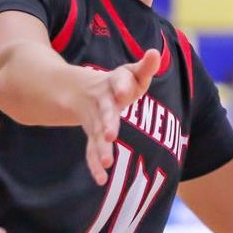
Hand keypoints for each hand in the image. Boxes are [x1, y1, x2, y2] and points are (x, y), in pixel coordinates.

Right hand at [80, 49, 161, 181]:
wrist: (77, 89)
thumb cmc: (116, 82)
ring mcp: (94, 119)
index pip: (120, 81)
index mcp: (113, 82)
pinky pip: (90, 149)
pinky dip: (94, 164)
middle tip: (110, 135)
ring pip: (95, 134)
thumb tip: (155, 52)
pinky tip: (101, 179)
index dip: (123, 86)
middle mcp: (101, 101)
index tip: (124, 93)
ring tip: (108, 163)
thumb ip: (145, 67)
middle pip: (105, 111)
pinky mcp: (90, 133)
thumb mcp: (129, 72)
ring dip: (101, 148)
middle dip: (108, 122)